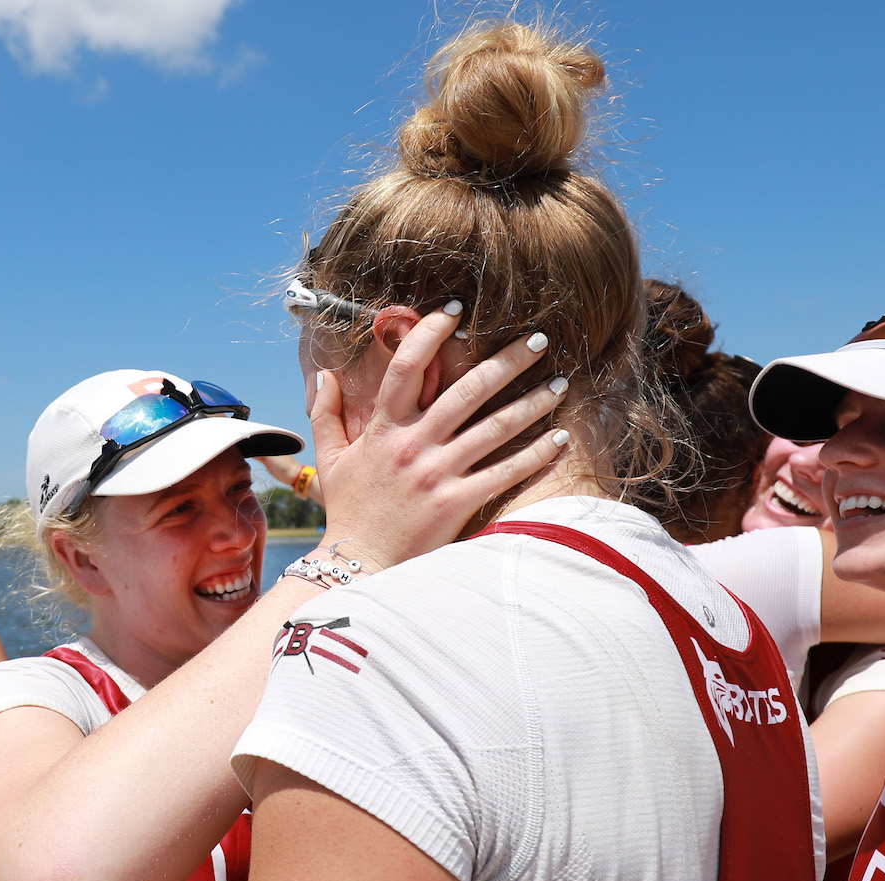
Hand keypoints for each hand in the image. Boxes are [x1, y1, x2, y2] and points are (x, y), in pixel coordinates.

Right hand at [310, 307, 567, 572]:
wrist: (358, 565)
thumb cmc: (348, 512)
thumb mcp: (331, 459)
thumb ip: (326, 414)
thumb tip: (323, 375)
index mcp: (384, 428)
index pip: (408, 366)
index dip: (431, 333)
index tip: (456, 312)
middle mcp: (413, 445)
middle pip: (468, 389)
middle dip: (508, 360)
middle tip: (539, 338)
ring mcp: (437, 474)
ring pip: (495, 428)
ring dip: (533, 403)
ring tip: (561, 384)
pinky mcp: (456, 503)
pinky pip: (504, 473)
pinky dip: (535, 454)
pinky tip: (559, 438)